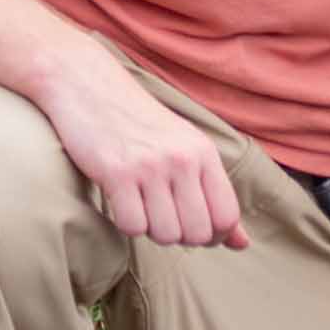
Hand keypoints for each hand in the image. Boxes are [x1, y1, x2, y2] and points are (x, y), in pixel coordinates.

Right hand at [30, 52, 246, 251]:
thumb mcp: (185, 149)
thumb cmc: (138, 123)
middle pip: (198, 233)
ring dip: (152, 230)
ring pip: (166, 235)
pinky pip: (132, 226)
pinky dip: (126, 223)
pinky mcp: (116, 173)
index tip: (192, 226)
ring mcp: (150, 166)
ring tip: (141, 205)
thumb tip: (242, 244)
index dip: (214, 235)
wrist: (88, 85)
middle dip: (181, 237)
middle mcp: (182, 159)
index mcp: (203, 152)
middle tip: (162, 216)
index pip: (227, 216)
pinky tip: (121, 201)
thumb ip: (214, 194)